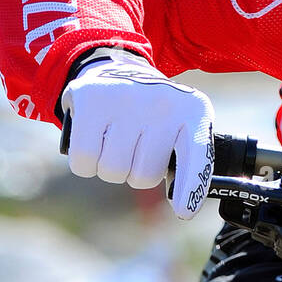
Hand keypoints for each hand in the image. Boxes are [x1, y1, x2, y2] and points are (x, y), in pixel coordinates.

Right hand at [59, 49, 214, 218]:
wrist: (118, 70)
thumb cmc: (153, 115)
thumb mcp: (180, 129)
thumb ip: (188, 164)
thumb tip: (183, 208)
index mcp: (194, 111)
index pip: (197, 156)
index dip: (190, 187)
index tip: (183, 211)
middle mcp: (164, 102)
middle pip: (144, 176)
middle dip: (135, 172)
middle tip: (134, 147)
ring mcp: (126, 99)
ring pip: (112, 171)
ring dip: (110, 167)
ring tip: (115, 140)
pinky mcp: (91, 100)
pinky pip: (84, 161)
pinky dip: (85, 163)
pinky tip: (94, 140)